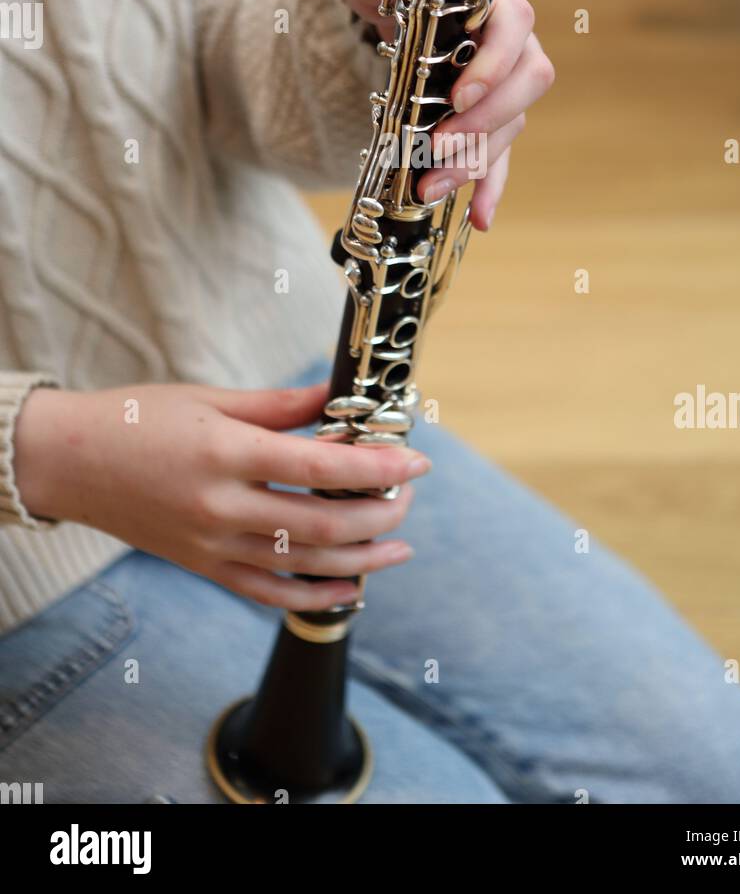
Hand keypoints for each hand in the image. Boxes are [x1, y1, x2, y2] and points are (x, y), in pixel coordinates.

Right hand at [13, 382, 429, 609]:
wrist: (72, 463)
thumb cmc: (140, 420)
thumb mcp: (212, 398)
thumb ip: (281, 405)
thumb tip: (339, 399)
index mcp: (228, 453)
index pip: (320, 467)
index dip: (377, 467)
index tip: (416, 460)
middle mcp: (223, 506)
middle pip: (322, 522)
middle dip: (379, 514)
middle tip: (409, 497)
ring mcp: (213, 544)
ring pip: (304, 563)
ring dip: (362, 558)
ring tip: (399, 545)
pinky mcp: (204, 567)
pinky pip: (267, 591)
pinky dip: (313, 593)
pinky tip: (350, 587)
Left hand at [338, 0, 554, 230]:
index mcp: (493, 0)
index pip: (515, 29)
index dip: (494, 66)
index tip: (459, 97)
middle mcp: (510, 45)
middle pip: (526, 86)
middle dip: (483, 124)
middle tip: (436, 147)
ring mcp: (502, 86)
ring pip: (510, 127)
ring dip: (474, 163)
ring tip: (428, 187)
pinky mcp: (486, 120)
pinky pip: (499, 158)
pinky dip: (490, 188)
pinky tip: (479, 218)